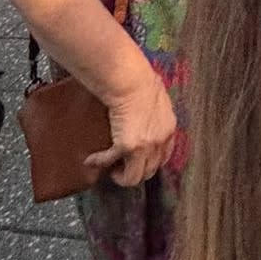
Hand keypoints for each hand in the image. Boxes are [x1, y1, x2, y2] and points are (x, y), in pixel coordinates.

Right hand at [85, 68, 176, 187]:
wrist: (132, 82)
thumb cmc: (141, 83)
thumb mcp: (157, 101)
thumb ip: (155, 114)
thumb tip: (145, 116)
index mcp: (168, 129)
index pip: (163, 157)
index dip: (150, 162)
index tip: (138, 161)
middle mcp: (160, 141)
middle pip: (150, 171)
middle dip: (135, 172)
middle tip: (122, 167)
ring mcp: (145, 147)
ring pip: (134, 177)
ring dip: (121, 176)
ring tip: (111, 169)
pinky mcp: (127, 147)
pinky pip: (110, 162)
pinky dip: (99, 162)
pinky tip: (91, 160)